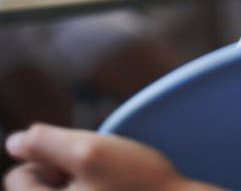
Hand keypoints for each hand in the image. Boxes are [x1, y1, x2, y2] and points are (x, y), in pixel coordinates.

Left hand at [4, 123, 219, 190]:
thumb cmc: (140, 185)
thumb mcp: (92, 152)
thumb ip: (45, 142)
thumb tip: (13, 141)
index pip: (16, 179)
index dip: (48, 160)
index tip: (83, 166)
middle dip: (61, 178)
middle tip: (99, 178)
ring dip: (77, 189)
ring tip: (110, 189)